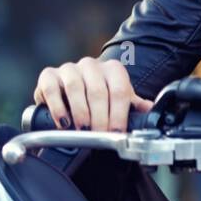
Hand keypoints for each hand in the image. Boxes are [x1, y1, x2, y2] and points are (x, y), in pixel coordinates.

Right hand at [33, 57, 153, 132]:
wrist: (70, 89)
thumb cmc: (99, 97)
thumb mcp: (119, 101)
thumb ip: (135, 106)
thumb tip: (152, 111)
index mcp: (113, 70)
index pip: (119, 91)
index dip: (119, 114)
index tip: (116, 132)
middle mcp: (91, 65)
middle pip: (98, 91)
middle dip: (100, 118)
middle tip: (99, 135)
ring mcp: (69, 68)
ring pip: (75, 88)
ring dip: (80, 112)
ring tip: (82, 130)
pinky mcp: (48, 75)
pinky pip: (51, 88)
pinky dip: (57, 106)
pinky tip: (63, 122)